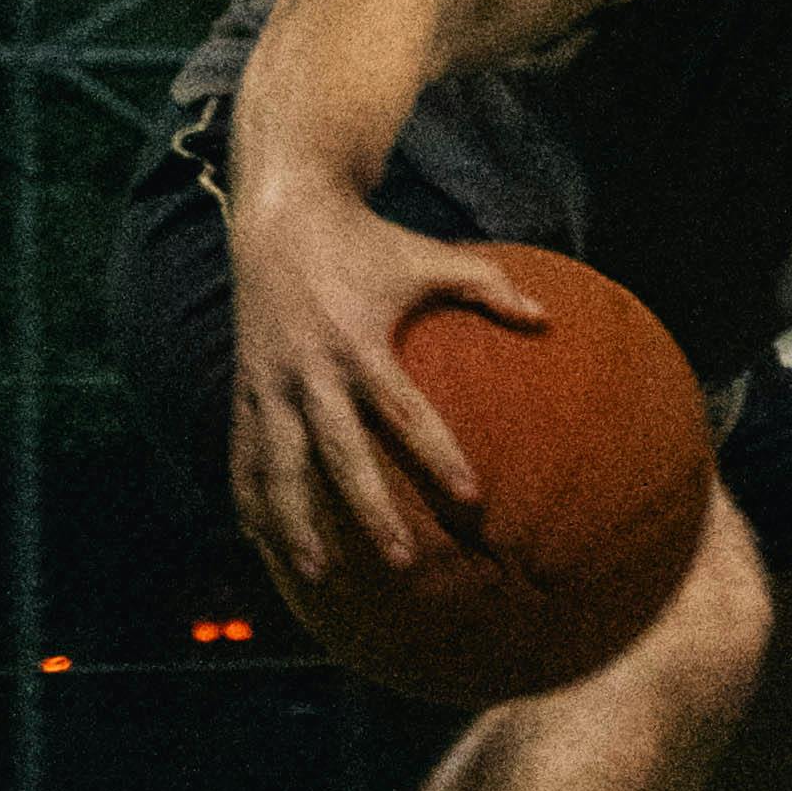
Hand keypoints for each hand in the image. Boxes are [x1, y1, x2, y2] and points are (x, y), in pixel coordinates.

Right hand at [227, 185, 547, 583]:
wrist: (282, 215)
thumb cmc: (368, 240)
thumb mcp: (429, 258)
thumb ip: (490, 286)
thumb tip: (548, 318)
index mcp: (360, 343)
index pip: (406, 412)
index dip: (440, 455)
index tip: (472, 498)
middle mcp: (311, 371)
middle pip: (342, 455)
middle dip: (370, 512)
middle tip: (404, 561)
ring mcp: (271, 384)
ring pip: (280, 469)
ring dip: (296, 524)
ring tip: (320, 575)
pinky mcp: (245, 389)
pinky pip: (244, 455)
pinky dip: (250, 500)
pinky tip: (263, 544)